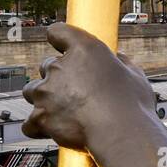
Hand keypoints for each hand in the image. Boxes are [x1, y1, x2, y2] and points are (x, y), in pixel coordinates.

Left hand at [21, 22, 154, 151]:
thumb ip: (122, 64)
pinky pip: (30, 122)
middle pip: (46, 66)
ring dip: (45, 98)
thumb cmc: (132, 106)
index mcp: (85, 50)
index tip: (62, 45)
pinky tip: (54, 128)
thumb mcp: (136, 76)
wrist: (121, 135)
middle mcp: (60, 67)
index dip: (60, 38)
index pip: (58, 31)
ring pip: (33, 91)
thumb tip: (119, 59)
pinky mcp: (40, 117)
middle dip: (59, 77)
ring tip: (66, 111)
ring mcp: (46, 92)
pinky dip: (39, 125)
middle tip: (78, 91)